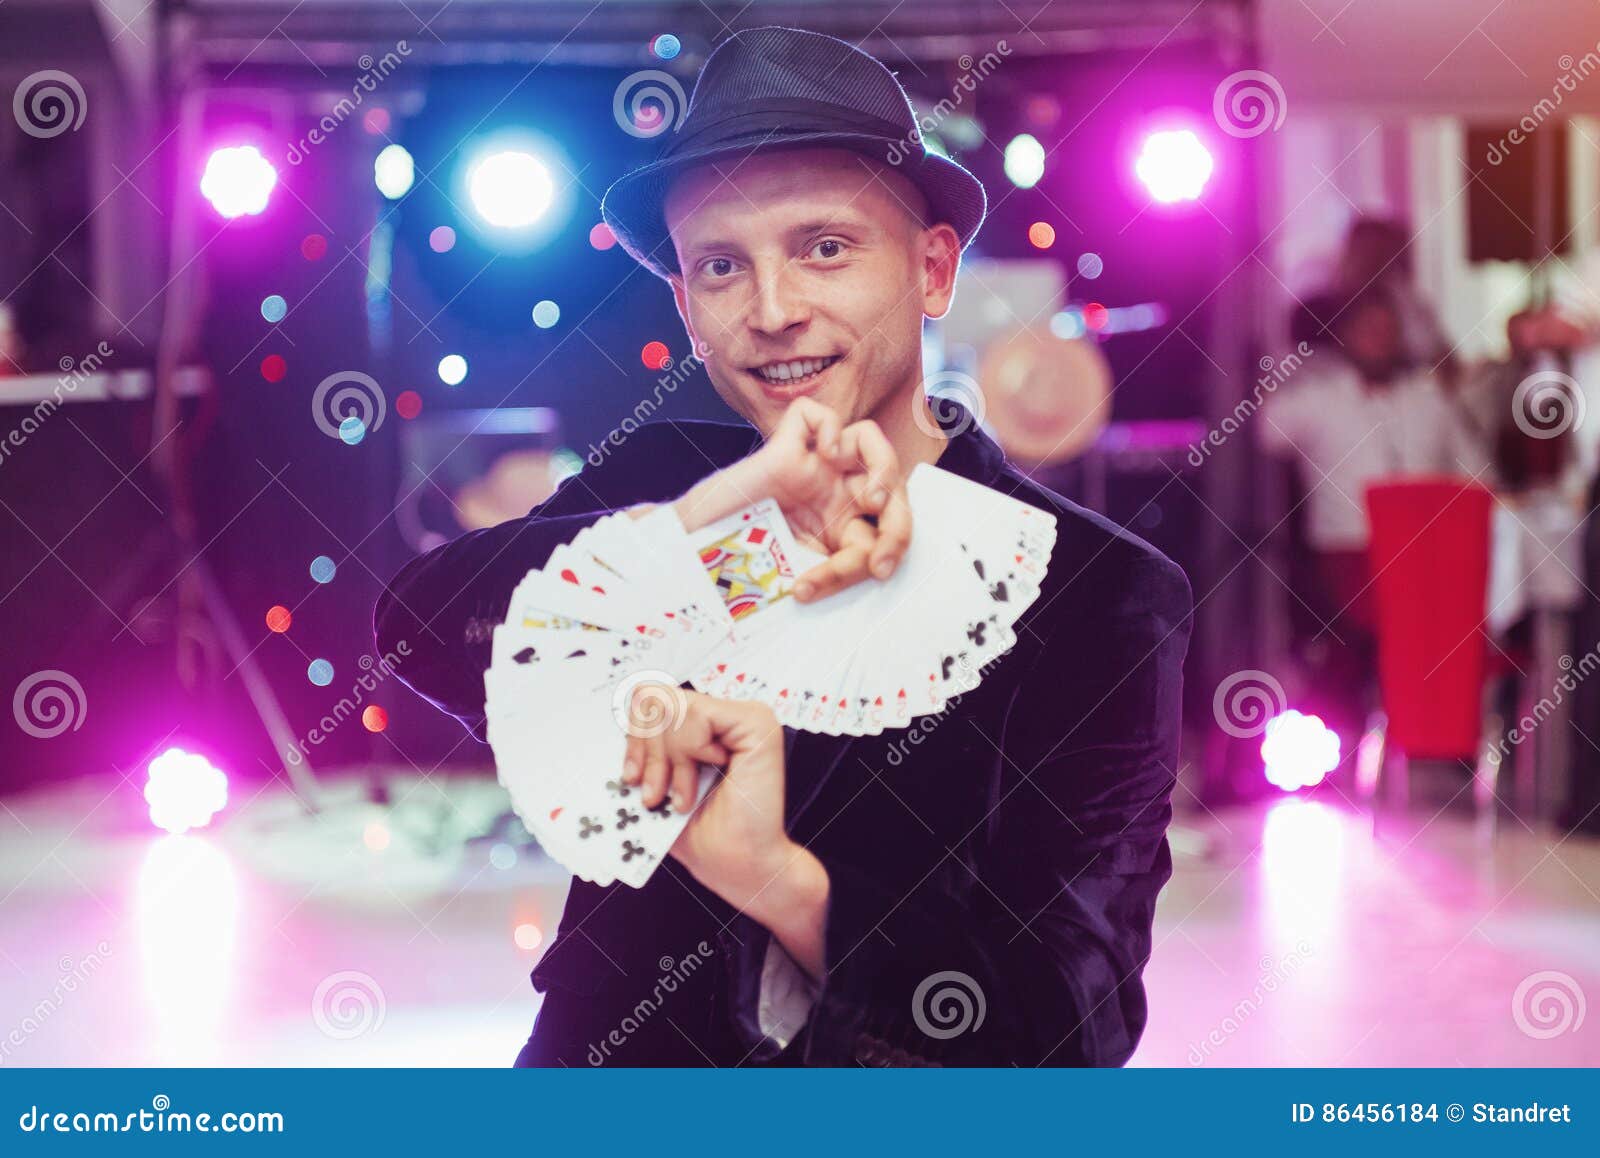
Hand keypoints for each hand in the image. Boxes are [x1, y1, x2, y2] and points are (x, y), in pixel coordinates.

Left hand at [622, 689, 785, 877]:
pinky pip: (696, 713)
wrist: (737, 864)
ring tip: (683, 795)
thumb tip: (612, 724)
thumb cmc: (703, 834)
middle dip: (648, 748)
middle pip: (658, 697)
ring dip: (670, 757)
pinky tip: (709, 773)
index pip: (653, 697)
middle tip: (655, 793)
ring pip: (674, 706)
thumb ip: (645, 748)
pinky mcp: (756, 722)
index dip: (634, 734)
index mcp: (703, 727)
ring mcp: (742, 716)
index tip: (631, 776)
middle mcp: (724, 716)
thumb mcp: (659, 783)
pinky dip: (690, 749)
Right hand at [673, 398, 912, 602]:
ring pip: (868, 439)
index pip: (884, 527)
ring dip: (885, 469)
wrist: (692, 560)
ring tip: (871, 498)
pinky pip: (816, 415)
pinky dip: (830, 426)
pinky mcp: (782, 448)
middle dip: (898, 522)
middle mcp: (828, 494)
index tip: (875, 572)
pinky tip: (823, 454)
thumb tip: (879, 564)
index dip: (891, 548)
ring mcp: (808, 468)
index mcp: (837, 527)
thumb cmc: (738, 571)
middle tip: (880, 549)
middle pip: (890, 486)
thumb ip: (840, 569)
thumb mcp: (801, 576)